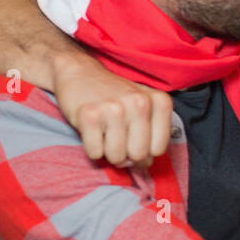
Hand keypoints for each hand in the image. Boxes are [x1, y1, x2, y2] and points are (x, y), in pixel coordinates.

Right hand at [50, 53, 173, 167]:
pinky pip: (95, 153)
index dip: (145, 152)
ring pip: (117, 157)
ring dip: (108, 152)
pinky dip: (92, 149)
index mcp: (159, 102)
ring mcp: (114, 108)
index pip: (159, 149)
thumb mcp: (144, 106)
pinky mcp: (89, 115)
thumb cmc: (116, 96)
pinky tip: (92, 131)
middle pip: (139, 155)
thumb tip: (147, 165)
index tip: (134, 140)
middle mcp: (140, 103)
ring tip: (105, 134)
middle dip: (127, 156)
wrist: (81, 73)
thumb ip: (153, 134)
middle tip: (117, 139)